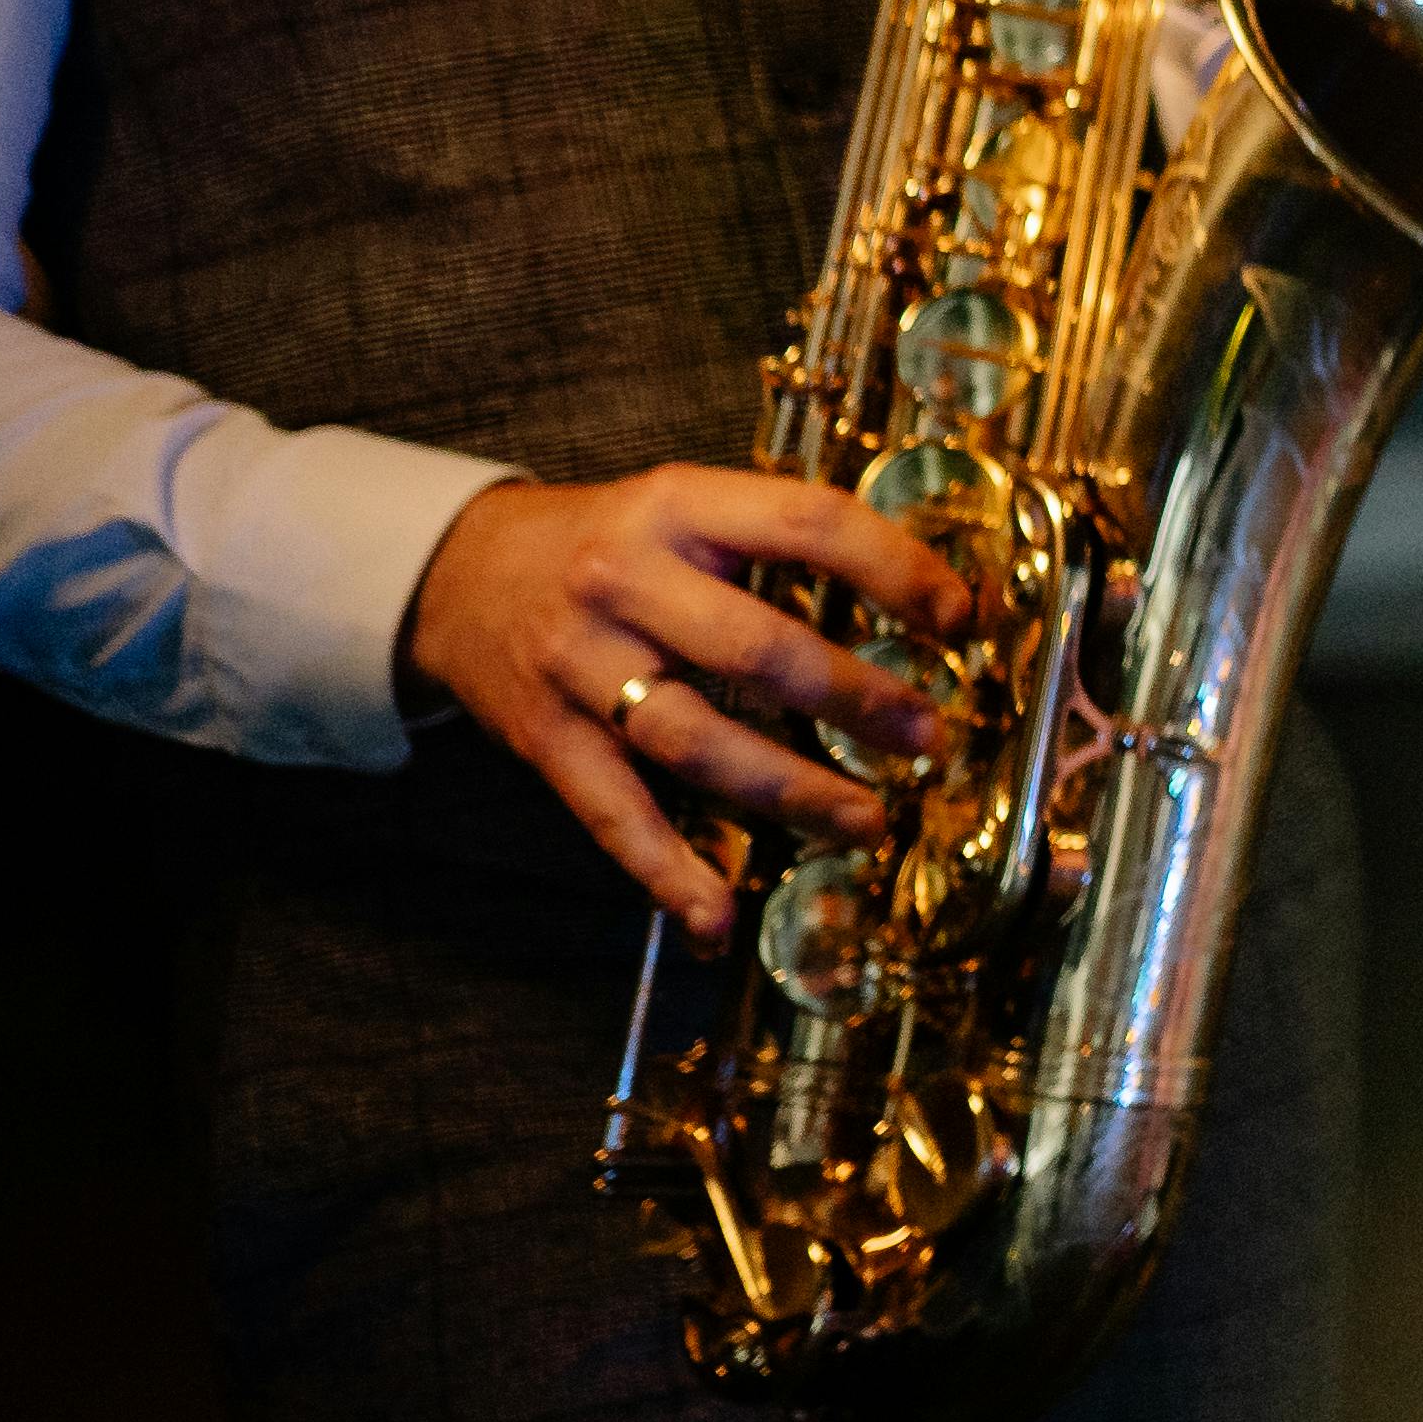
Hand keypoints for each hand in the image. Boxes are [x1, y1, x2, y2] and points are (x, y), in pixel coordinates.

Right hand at [396, 468, 971, 940]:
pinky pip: (613, 814)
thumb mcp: (688, 506)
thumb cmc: (612, 542)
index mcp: (680, 505)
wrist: (461, 574)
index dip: (896, 570)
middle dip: (856, 699)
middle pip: (756, 649)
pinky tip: (717, 916)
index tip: (961, 619)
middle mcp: (625, 581)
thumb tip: (930, 598)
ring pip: (695, 741)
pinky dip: (667, 871)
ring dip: (790, 790)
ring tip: (868, 821)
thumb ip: (781, 543)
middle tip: (929, 737)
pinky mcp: (546, 738)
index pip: (807, 524)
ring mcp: (580, 665)